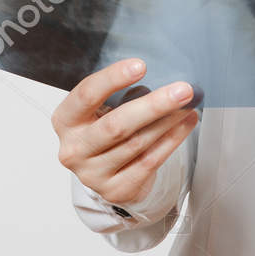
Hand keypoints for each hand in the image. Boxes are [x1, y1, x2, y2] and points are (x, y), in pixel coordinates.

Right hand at [52, 57, 199, 208]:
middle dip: (153, 106)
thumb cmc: (104, 128)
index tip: (141, 66)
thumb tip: (161, 80)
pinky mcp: (115, 190)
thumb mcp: (101, 109)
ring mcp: (93, 174)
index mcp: (65, 121)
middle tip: (182, 91)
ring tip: (189, 105)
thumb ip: (119, 94)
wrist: (105, 172)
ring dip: (168, 122)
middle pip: (116, 125)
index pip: (86, 95)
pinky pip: (149, 162)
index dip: (113, 79)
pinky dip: (172, 140)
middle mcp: (74, 149)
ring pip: (137, 144)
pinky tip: (186, 124)